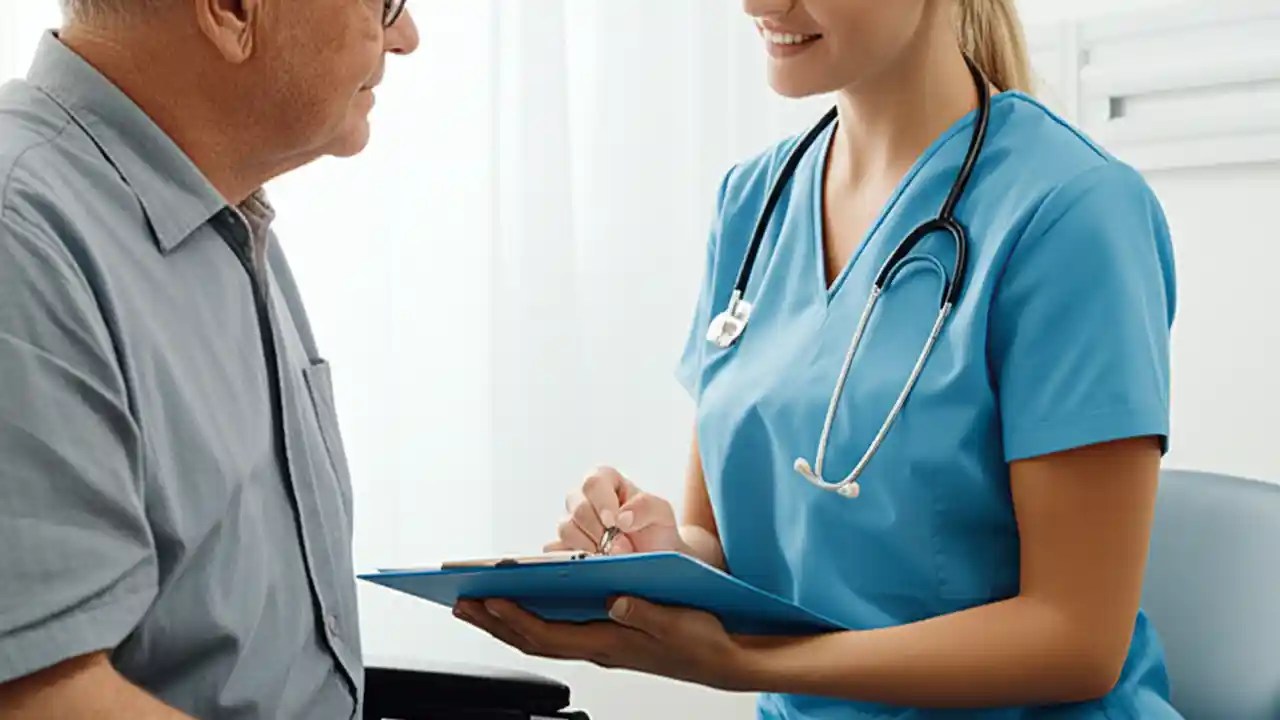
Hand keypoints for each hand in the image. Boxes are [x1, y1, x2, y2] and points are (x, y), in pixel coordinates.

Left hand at [453, 597, 758, 691]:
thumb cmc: (703, 639)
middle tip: (460, 603)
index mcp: (610, 643)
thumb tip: (613, 599)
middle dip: (494, 622)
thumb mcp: (677, 622)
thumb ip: (644, 612)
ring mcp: (601, 646)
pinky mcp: (607, 639)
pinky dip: (530, 622)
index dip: (515, 619)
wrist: (724, 660)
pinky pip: (557, 633)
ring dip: (506, 624)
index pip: (549, 634)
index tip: (488, 600)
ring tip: (476, 605)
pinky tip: (518, 609)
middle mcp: (599, 648)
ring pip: (541, 638)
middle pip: (534, 639)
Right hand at [544, 466, 682, 554]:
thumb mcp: (661, 512)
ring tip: (612, 556)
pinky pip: (555, 551)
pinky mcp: (563, 548)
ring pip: (565, 529)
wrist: (655, 561)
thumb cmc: (656, 530)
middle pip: (576, 507)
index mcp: (606, 482)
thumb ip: (645, 506)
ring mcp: (571, 524)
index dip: (602, 502)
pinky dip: (573, 560)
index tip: (615, 522)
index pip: (593, 482)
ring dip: (590, 546)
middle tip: (620, 545)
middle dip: (599, 530)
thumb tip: (622, 517)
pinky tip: (593, 565)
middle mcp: (584, 499)